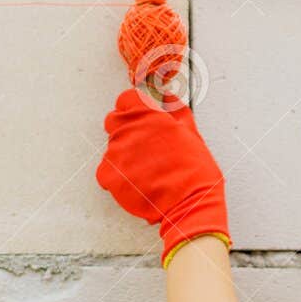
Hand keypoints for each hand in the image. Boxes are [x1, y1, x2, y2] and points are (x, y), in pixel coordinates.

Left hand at [95, 87, 230, 267]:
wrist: (188, 204)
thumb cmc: (194, 172)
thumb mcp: (191, 132)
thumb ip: (175, 110)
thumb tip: (167, 96)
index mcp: (149, 115)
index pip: (127, 100)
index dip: (133, 109)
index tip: (140, 118)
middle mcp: (129, 129)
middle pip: (114, 122)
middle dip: (126, 130)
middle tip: (144, 148)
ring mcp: (115, 152)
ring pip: (111, 148)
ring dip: (124, 155)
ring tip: (146, 170)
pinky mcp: (108, 175)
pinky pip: (105, 171)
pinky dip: (117, 176)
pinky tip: (137, 181)